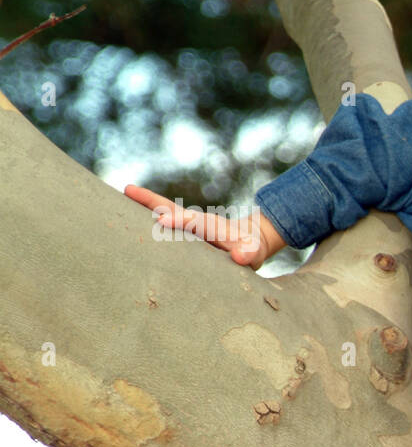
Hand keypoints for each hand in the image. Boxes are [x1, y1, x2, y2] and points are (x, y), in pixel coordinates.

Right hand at [123, 185, 286, 270]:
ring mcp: (188, 224)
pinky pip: (163, 222)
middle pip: (173, 208)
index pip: (194, 222)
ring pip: (164, 211)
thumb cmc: (251, 248)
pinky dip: (145, 216)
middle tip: (128, 189)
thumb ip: (249, 254)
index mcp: (213, 226)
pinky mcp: (182, 230)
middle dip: (152, 200)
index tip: (162, 221)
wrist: (250, 239)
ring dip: (144, 203)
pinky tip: (126, 215)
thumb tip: (241, 257)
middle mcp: (197, 221)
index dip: (180, 221)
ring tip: (122, 192)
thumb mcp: (254, 253)